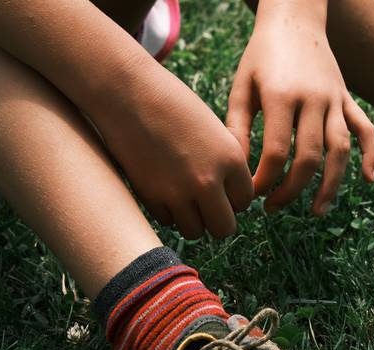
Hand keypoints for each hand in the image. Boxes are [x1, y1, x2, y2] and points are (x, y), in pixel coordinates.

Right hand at [88, 62, 253, 239]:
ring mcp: (178, 192)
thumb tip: (232, 198)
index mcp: (231, 158)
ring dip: (191, 220)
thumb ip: (226, 162)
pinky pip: (167, 222)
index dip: (233, 196)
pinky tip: (162, 188)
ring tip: (183, 198)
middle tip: (205, 204)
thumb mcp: (213, 129)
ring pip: (195, 232)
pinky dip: (167, 212)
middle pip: (223, 228)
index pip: (244, 201)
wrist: (129, 94)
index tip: (221, 186)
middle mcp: (208, 180)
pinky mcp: (151, 198)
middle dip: (217, 219)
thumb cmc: (172, 105)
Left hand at [225, 12, 373, 215]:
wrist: (294, 18)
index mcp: (282, 96)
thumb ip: (236, 127)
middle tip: (272, 208)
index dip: (264, 180)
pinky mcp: (346, 98)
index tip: (250, 195)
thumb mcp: (241, 86)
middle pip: (309, 157)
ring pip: (340, 150)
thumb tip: (233, 168)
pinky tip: (369, 179)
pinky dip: (371, 154)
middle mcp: (313, 99)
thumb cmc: (260, 55)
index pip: (276, 152)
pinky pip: (365, 128)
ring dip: (331, 185)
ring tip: (317, 212)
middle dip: (291, 190)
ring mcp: (334, 99)